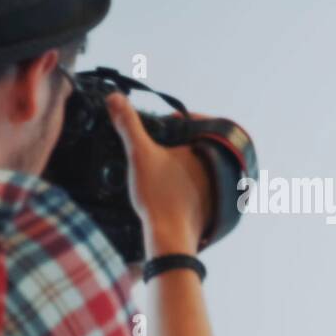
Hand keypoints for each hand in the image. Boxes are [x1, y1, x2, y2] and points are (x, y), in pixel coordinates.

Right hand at [105, 91, 211, 257]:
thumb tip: (114, 97)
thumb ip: (128, 125)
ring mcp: (221, 189)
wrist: (171, 238)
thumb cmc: (159, 196)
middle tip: (162, 143)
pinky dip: (190, 184)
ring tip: (164, 165)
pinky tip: (171, 188)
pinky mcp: (216, 208)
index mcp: (209, 149)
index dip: (180, 119)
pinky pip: (205, 187)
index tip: (165, 121)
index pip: (199, 123)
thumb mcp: (139, 154)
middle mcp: (221, 167)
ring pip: (204, 166)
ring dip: (187, 162)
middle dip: (182, 141)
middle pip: (201, 144)